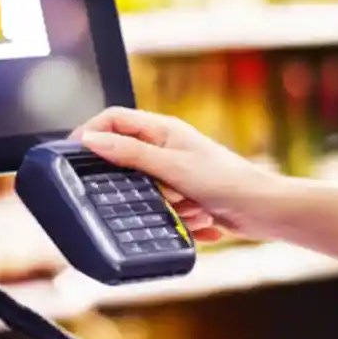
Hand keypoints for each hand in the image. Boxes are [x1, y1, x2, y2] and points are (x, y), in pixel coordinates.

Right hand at [71, 107, 287, 241]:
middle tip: (150, 197)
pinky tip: (204, 219)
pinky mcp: (184, 195)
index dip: (91, 131)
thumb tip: (92, 140)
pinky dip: (181, 217)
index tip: (72, 154)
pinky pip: (164, 208)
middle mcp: (167, 147)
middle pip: (126, 159)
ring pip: (145, 190)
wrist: (264, 210)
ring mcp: (175, 172)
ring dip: (167, 206)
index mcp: (163, 129)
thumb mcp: (171, 167)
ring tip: (193, 208)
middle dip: (138, 186)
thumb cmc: (226, 181)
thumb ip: (129, 154)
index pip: (114, 119)